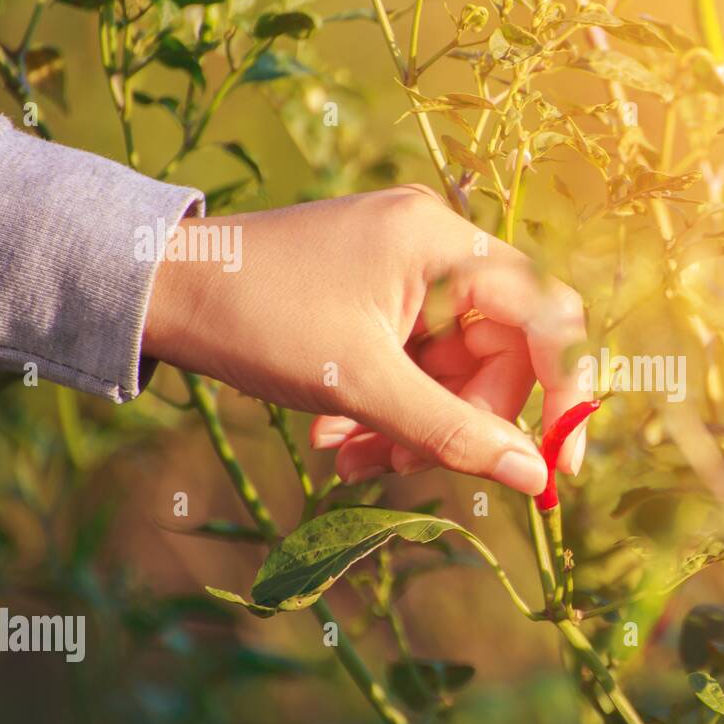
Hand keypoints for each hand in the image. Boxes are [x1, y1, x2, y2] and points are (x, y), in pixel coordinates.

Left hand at [142, 185, 589, 494]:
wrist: (159, 288)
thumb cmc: (256, 320)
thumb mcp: (359, 384)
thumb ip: (453, 433)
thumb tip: (534, 478)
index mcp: (444, 245)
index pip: (545, 317)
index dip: (564, 392)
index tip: (558, 463)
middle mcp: (437, 247)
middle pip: (498, 352)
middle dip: (460, 421)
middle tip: (405, 467)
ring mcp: (408, 270)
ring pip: (454, 367)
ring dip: (416, 425)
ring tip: (353, 461)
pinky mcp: (381, 294)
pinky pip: (417, 362)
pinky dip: (390, 407)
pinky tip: (339, 441)